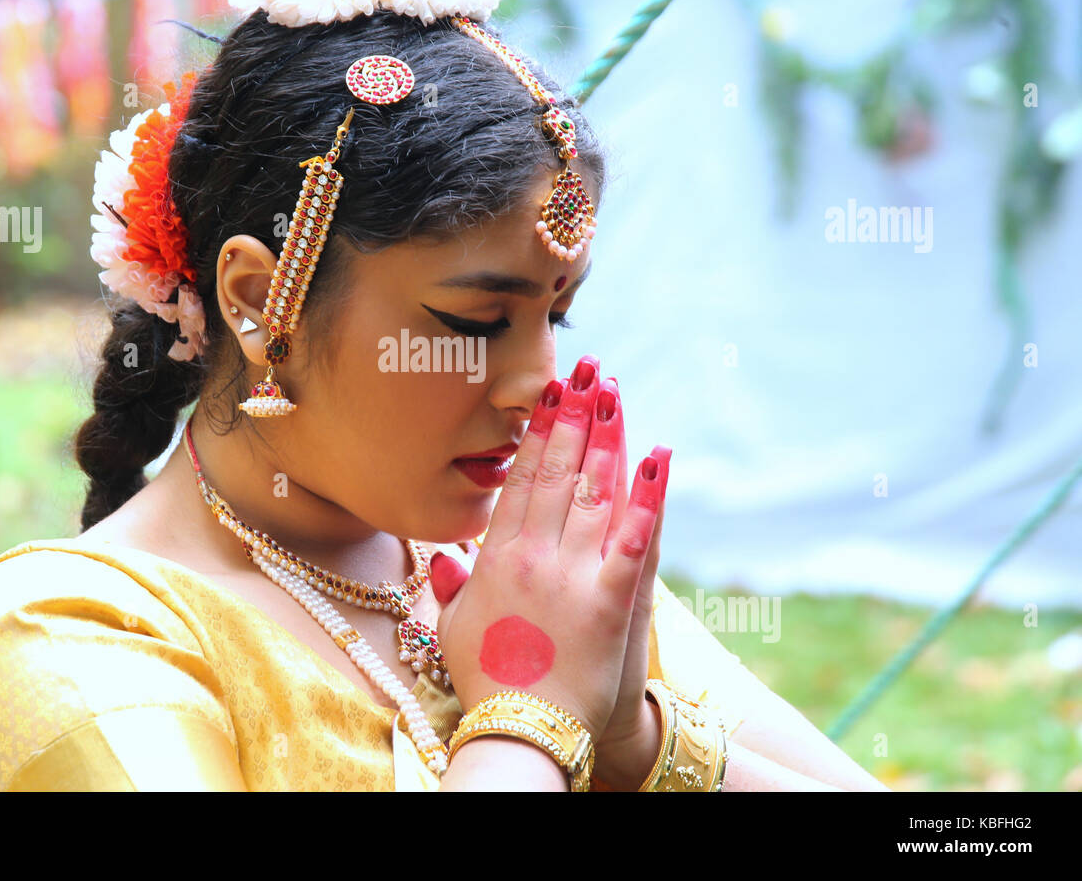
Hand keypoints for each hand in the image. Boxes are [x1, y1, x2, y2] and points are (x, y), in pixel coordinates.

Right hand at [433, 354, 664, 743]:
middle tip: (588, 371)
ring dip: (606, 437)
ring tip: (615, 393)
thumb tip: (443, 555)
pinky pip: (634, 539)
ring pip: (592, 491)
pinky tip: (658, 458)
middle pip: (559, 471)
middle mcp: (535, 554)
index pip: (522, 478)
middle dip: (576, 416)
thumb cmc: (488, 682)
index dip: (539, 431)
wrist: (524, 731)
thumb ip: (451, 584)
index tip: (551, 393)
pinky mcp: (611, 600)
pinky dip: (647, 496)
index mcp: (497, 556)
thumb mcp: (453, 628)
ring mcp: (574, 574)